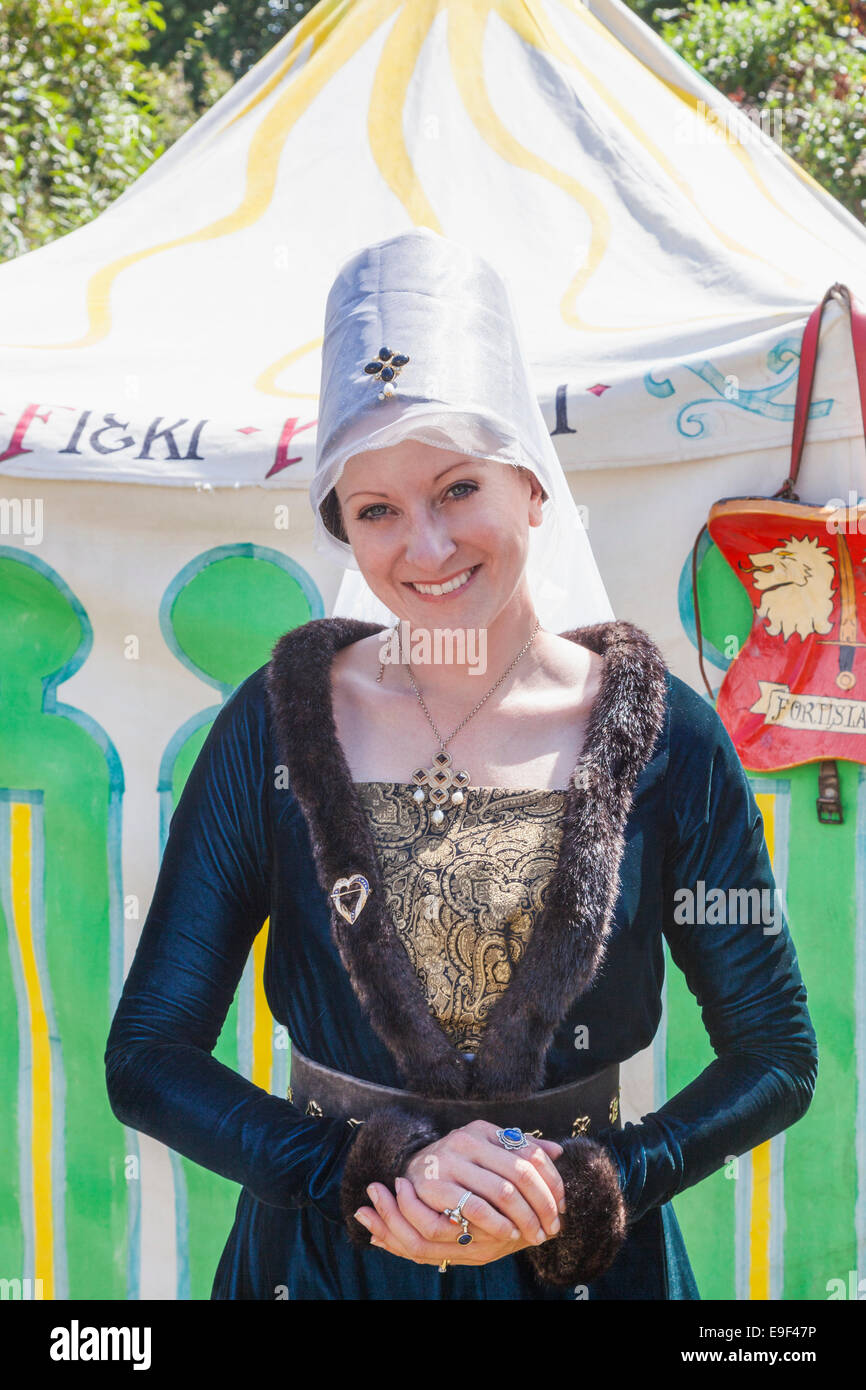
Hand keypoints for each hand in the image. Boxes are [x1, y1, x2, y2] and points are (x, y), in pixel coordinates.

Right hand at [353, 1120, 565, 1266]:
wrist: (407, 1173)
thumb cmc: (456, 1167)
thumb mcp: (486, 1151)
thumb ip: (519, 1150)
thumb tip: (558, 1150)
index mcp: (483, 1129)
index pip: (530, 1152)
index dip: (552, 1181)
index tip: (562, 1205)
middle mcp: (467, 1140)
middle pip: (521, 1172)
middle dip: (543, 1204)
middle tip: (554, 1227)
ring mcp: (449, 1162)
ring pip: (503, 1192)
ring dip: (525, 1218)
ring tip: (536, 1235)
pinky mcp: (435, 1187)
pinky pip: (476, 1209)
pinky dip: (498, 1224)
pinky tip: (508, 1234)